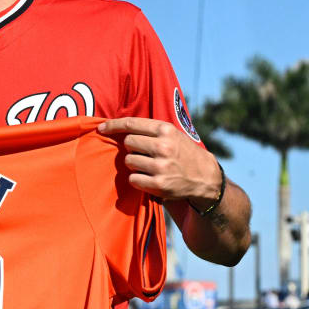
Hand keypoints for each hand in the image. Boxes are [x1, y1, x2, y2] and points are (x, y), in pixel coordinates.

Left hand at [97, 117, 217, 204]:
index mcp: (166, 130)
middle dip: (131, 148)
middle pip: (127, 143)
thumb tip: (119, 127)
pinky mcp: (159, 184)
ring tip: (149, 166)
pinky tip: (149, 178)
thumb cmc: (184, 153)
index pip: (131, 124)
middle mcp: (163, 146)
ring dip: (134, 164)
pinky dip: (137, 180)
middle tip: (144, 153)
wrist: (206, 177)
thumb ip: (150, 130)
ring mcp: (161, 166)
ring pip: (129, 161)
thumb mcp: (173, 134)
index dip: (113, 125)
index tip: (101, 128)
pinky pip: (133, 179)